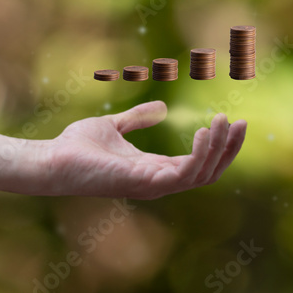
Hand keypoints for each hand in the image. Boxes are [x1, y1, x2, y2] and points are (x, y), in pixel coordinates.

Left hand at [40, 101, 246, 198]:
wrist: (52, 158)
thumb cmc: (76, 146)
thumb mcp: (113, 125)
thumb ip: (137, 118)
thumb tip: (160, 107)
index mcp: (155, 169)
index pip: (200, 163)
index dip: (219, 145)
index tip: (232, 120)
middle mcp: (159, 181)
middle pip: (208, 172)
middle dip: (228, 149)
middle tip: (241, 123)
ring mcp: (153, 185)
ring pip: (202, 174)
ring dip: (218, 149)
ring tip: (224, 121)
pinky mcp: (145, 183)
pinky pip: (185, 174)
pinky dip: (199, 155)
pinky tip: (202, 132)